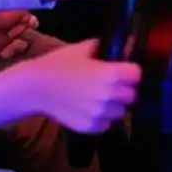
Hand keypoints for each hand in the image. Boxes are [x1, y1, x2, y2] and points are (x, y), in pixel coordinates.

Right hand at [22, 40, 141, 133]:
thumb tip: (122, 44)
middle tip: (109, 85)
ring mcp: (101, 114)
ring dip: (113, 105)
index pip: (137, 74)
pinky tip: (87, 108)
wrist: (34, 88)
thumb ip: (103, 46)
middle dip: (124, 89)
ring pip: (120, 111)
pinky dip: (101, 118)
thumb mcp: (80, 49)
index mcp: (110, 74)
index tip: (123, 71)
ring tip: (97, 98)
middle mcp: (109, 95)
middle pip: (132, 95)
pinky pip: (106, 124)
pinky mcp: (92, 127)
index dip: (130, 71)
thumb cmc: (56, 64)